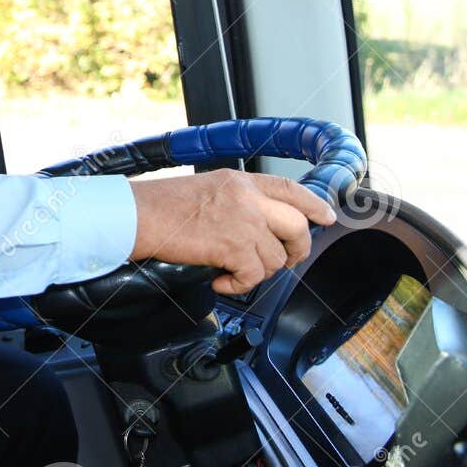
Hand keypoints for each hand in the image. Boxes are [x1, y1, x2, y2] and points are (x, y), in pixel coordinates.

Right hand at [127, 170, 336, 295]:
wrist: (139, 215)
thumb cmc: (162, 206)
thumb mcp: (209, 189)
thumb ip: (238, 201)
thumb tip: (258, 227)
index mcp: (242, 181)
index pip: (291, 189)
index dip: (314, 205)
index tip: (326, 217)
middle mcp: (248, 199)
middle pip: (297, 226)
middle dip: (296, 250)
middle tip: (284, 261)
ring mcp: (243, 222)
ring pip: (276, 258)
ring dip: (257, 272)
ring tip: (232, 271)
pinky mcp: (233, 246)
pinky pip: (254, 275)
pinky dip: (239, 285)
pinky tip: (221, 281)